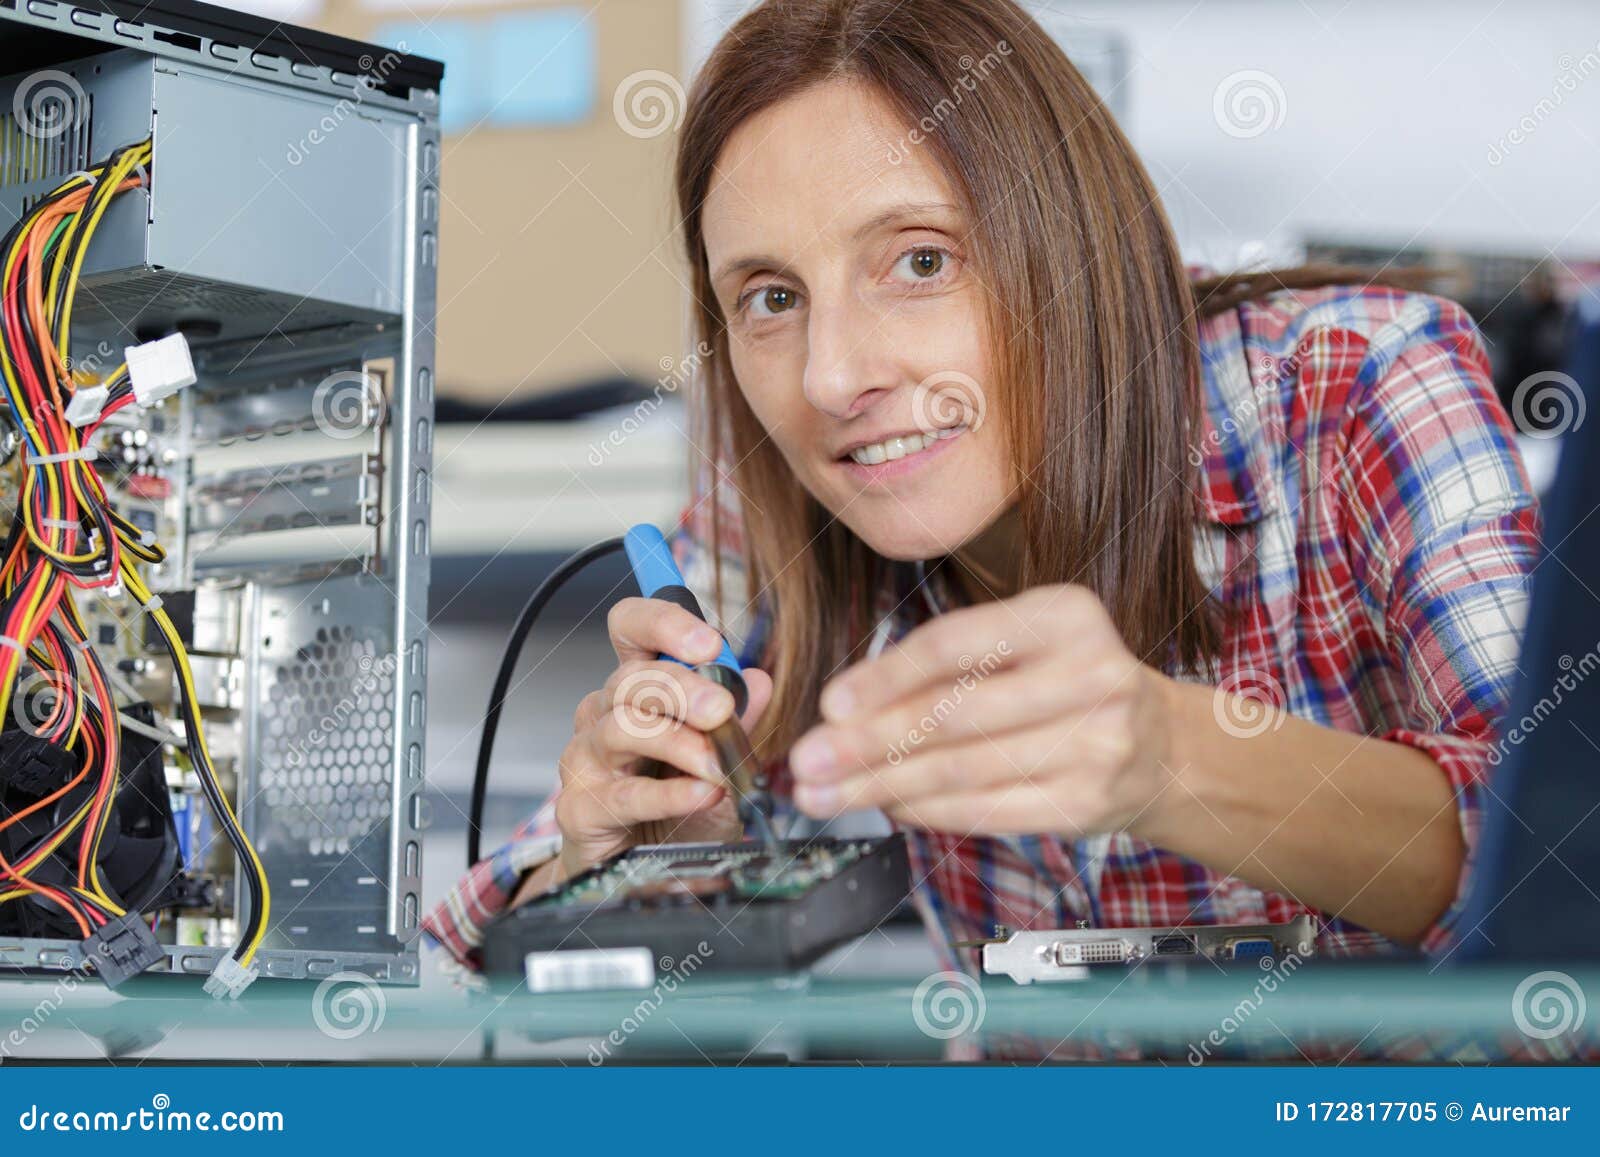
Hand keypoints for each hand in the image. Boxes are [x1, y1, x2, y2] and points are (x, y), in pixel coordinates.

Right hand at [542, 595, 772, 887]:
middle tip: (723, 708)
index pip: (632, 629)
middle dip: (683, 689)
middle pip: (632, 679)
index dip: (664, 623)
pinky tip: (702, 794)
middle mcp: (604, 714)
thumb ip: (738, 725)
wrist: (642, 877)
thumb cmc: (678, 811)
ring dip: (678, 742)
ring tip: (717, 764)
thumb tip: (760, 681)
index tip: (709, 643)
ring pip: (623, 728)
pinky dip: (669, 794)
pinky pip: (624, 795)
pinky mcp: (580, 808)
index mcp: (636, 689)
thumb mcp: (721, 765)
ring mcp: (586, 759)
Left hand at [788, 584, 1175, 837]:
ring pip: (965, 771)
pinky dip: (927, 812)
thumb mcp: (1020, 642)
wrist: (1160, 745)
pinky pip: (988, 812)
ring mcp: (1098, 745)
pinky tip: (886, 807)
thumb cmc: (1064, 681)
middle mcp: (1091, 676)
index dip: (887, 677)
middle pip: (956, 715)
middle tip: (808, 760)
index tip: (831, 704)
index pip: (959, 644)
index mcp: (1067, 615)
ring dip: (882, 786)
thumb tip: (843, 710)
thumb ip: (944, 665)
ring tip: (826, 794)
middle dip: (869, 742)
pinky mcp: (1088, 804)